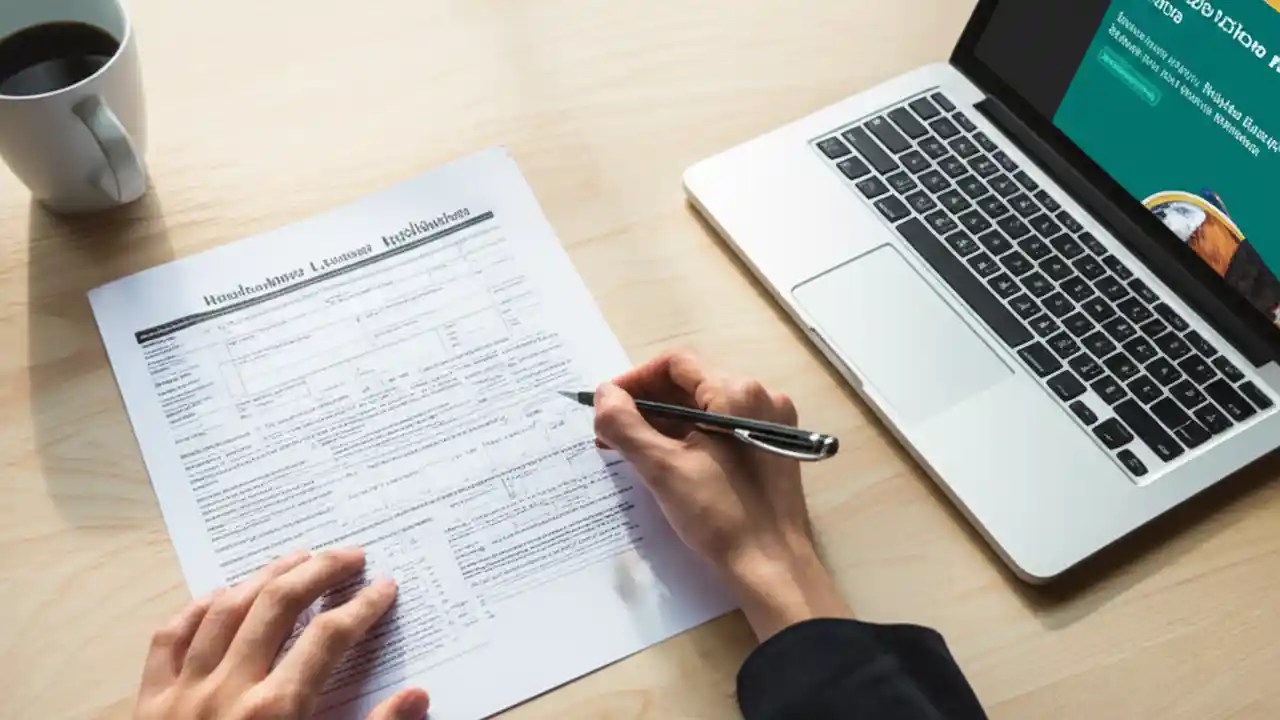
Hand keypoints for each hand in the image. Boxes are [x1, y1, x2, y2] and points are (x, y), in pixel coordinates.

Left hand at [135, 548, 429, 719]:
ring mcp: (184, 692)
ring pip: (226, 610)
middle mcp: (229, 688)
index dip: (363, 606)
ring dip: (265, 576)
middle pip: (279, 605)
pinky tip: (222, 593)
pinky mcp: (149, 702)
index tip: (386, 586)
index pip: (330, 636)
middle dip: (319, 571)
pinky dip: (198, 608)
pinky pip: (170, 637)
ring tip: (296, 556)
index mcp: (277, 710)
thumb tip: (419, 694)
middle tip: (350, 554)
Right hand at [593, 351, 852, 639]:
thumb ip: (625, 425)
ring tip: (632, 449)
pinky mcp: (770, 447)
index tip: (608, 407)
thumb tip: (604, 395)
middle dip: (647, 403)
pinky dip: (690, 435)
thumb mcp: (663, 469)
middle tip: (613, 432)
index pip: (676, 363)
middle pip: (692, 382)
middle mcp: (761, 398)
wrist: (773, 568)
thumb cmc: (721, 516)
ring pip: (706, 406)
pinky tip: (665, 460)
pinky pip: (723, 426)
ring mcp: (770, 422)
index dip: (636, 380)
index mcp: (738, 393)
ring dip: (666, 421)